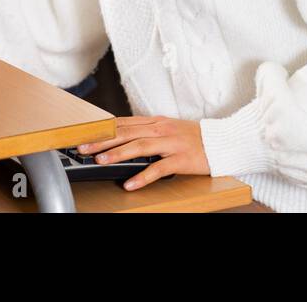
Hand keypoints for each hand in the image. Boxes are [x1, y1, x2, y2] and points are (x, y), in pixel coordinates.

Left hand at [75, 116, 209, 189]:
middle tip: (83, 147)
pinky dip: (143, 176)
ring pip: (139, 146)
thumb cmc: (194, 137)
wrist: (222, 141)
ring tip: (101, 161)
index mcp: (156, 121)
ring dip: (118, 154)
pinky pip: (159, 168)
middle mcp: (161, 129)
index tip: (85, 134)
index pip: (124, 123)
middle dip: (103, 140)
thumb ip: (147, 131)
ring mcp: (171, 143)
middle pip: (127, 133)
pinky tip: (130, 184)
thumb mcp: (168, 129)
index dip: (103, 129)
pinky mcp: (181, 159)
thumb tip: (123, 136)